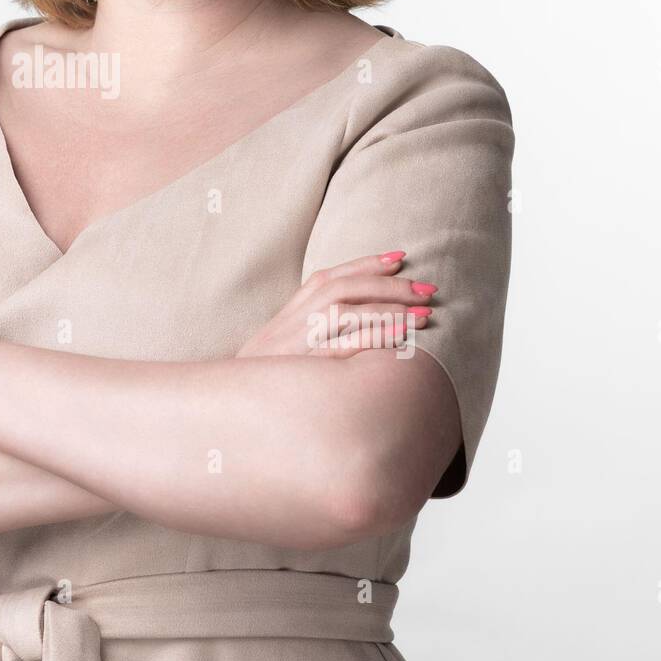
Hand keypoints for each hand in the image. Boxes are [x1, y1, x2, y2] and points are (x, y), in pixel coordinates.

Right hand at [235, 251, 436, 358]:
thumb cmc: (268, 375)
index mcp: (291, 311)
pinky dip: (374, 338)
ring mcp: (297, 343)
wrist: (233, 403)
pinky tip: (402, 337)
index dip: (366, 264)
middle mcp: (294, 320)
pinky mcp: (303, 369)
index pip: (331, 276)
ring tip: (426, 314)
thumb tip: (358, 315)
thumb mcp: (285, 343)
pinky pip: (343, 348)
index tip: (400, 257)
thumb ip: (313, 324)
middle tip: (428, 289)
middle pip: (343, 289)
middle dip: (388, 285)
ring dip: (388, 310)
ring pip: (345, 313)